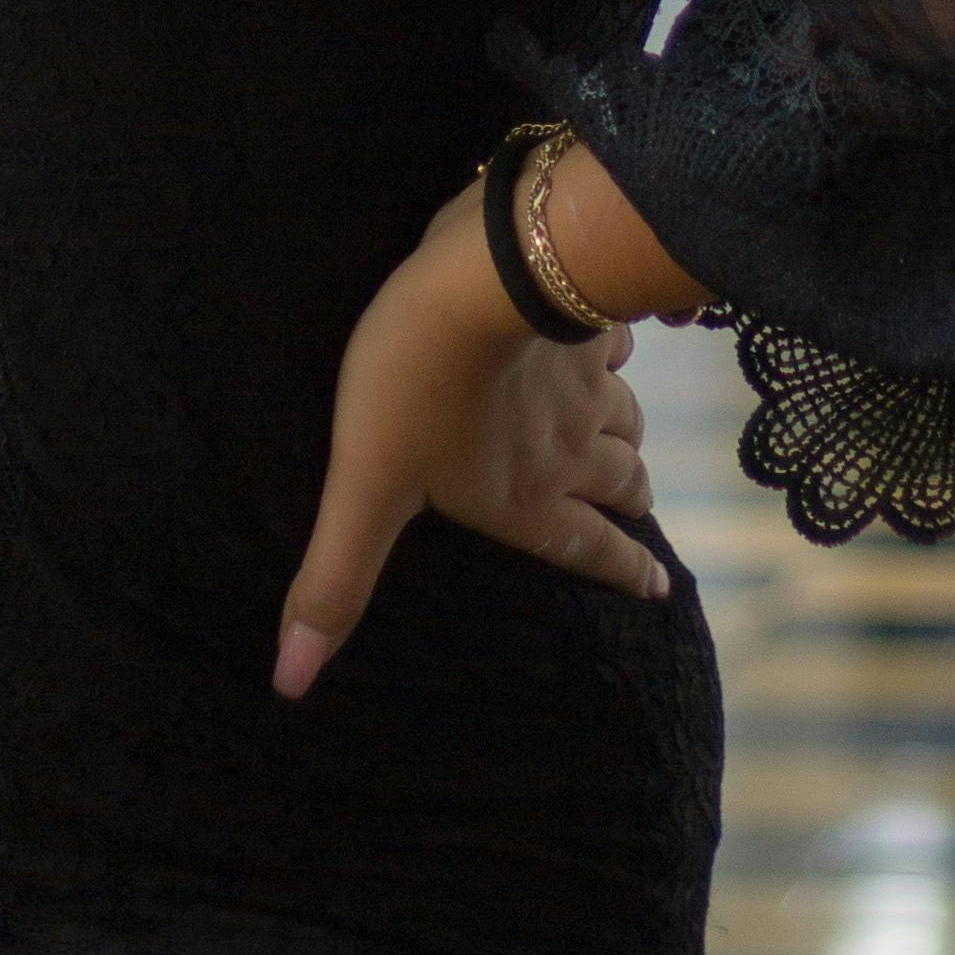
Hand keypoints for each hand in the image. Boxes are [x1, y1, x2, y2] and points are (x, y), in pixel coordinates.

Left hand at [274, 184, 665, 701]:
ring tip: (625, 442)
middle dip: (631, 501)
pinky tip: (613, 349)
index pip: (586, 546)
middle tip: (637, 511)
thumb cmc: (417, 382)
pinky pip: (619, 346)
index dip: (625, 571)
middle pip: (623, 483)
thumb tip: (293, 680)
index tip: (661, 589)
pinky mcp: (588, 323)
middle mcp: (570, 449)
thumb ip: (337, 577)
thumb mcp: (364, 487)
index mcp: (524, 497)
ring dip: (629, 436)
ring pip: (628, 419)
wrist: (477, 274)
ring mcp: (588, 384)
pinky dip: (619, 355)